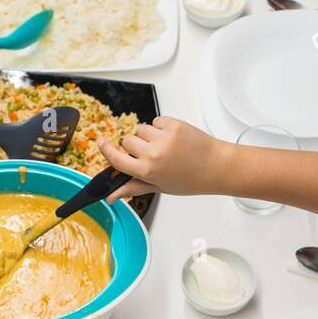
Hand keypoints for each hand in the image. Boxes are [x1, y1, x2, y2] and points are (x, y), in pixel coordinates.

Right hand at [98, 117, 231, 200]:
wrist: (216, 166)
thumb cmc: (189, 180)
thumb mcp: (159, 187)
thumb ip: (133, 188)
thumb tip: (111, 197)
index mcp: (147, 171)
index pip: (116, 159)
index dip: (107, 150)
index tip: (101, 143)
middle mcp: (153, 153)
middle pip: (128, 141)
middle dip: (135, 146)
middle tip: (151, 155)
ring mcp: (163, 137)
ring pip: (141, 129)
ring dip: (148, 136)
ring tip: (164, 147)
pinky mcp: (174, 124)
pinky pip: (156, 121)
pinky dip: (161, 128)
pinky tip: (172, 139)